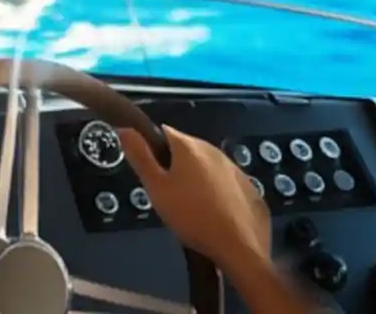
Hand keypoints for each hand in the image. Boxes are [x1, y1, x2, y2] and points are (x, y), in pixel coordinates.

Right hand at [119, 125, 270, 270]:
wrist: (239, 246)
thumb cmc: (191, 215)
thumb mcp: (157, 189)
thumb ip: (140, 157)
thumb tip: (125, 129)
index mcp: (188, 145)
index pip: (164, 133)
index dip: (153, 150)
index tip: (152, 174)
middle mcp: (213, 149)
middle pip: (187, 150)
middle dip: (176, 166)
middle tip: (170, 195)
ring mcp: (235, 167)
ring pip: (207, 167)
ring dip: (197, 179)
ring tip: (192, 208)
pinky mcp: (249, 186)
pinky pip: (226, 183)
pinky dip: (218, 192)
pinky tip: (215, 215)